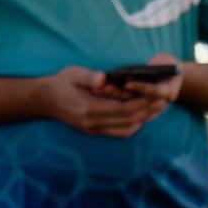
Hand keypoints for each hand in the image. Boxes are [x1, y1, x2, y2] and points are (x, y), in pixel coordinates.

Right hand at [45, 63, 176, 138]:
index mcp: (88, 108)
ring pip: (126, 129)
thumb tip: (104, 78)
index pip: (123, 109)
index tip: (155, 94)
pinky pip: (119, 132)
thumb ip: (91, 77)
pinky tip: (141, 116)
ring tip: (157, 108)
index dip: (141, 103)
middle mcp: (92, 123)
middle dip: (147, 111)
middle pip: (128, 120)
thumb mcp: (74, 74)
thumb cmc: (61, 83)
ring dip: (143, 119)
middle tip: (163, 101)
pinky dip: (133, 125)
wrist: (45, 100)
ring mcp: (93, 129)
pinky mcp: (94, 131)